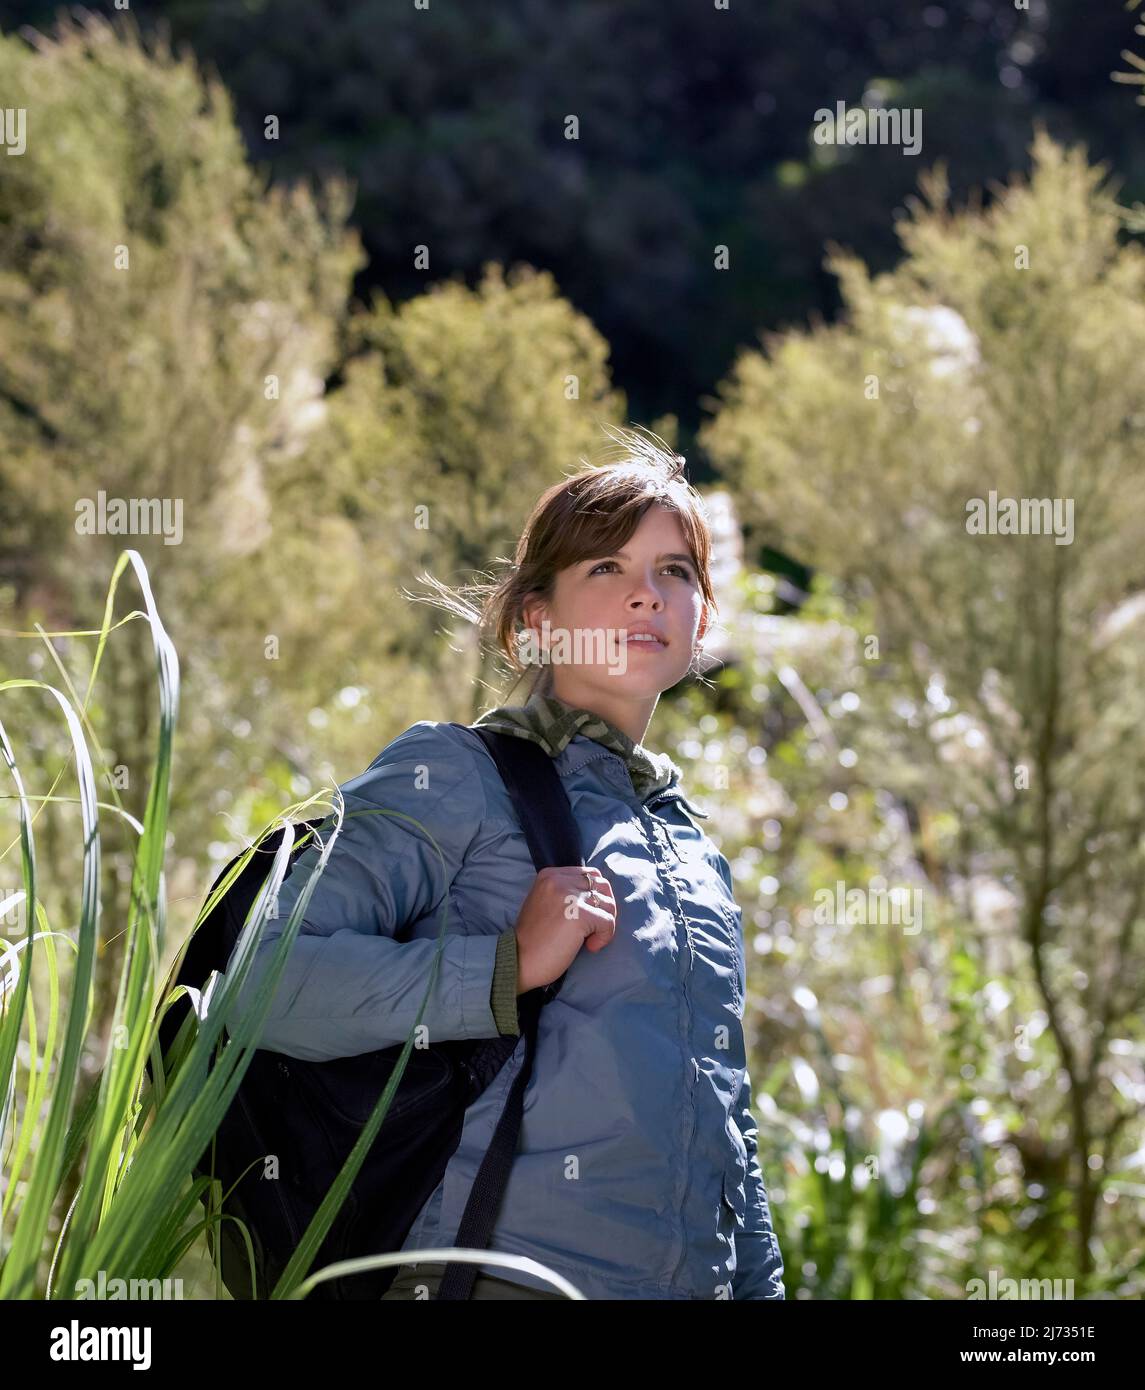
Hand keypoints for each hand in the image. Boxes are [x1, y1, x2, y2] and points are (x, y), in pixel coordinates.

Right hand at [513, 865, 616, 993]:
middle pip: (602, 886)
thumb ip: (566, 894)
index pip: (589, 874)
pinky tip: (590, 946)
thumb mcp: (545, 903)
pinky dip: (605, 937)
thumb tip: (598, 896)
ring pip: (607, 903)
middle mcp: (559, 881)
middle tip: (594, 928)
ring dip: (604, 924)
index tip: (588, 917)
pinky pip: (608, 922)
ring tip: (589, 939)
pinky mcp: (579, 915)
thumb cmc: (534, 938)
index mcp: (550, 875)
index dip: (595, 896)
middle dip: (605, 908)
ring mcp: (569, 897)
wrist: (518, 959)